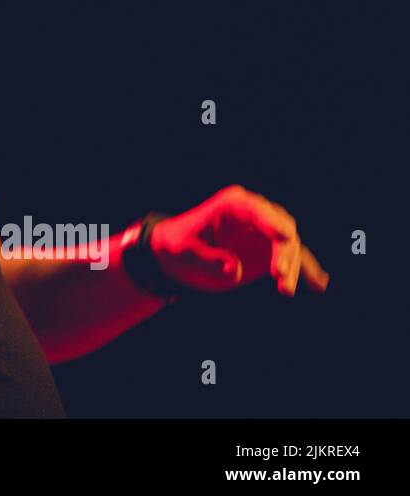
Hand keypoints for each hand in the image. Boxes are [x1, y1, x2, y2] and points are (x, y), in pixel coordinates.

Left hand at [149, 185, 329, 296]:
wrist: (176, 257)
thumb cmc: (175, 246)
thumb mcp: (182, 252)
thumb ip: (207, 260)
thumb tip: (234, 270)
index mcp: (232, 204)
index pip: (258, 211)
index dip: (272, 224)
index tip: (285, 238)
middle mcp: (254, 213)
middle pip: (281, 229)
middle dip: (285, 253)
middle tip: (280, 279)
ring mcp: (265, 232)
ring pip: (291, 246)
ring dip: (294, 267)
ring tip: (286, 290)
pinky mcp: (269, 251)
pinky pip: (293, 258)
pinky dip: (306, 270)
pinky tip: (319, 284)